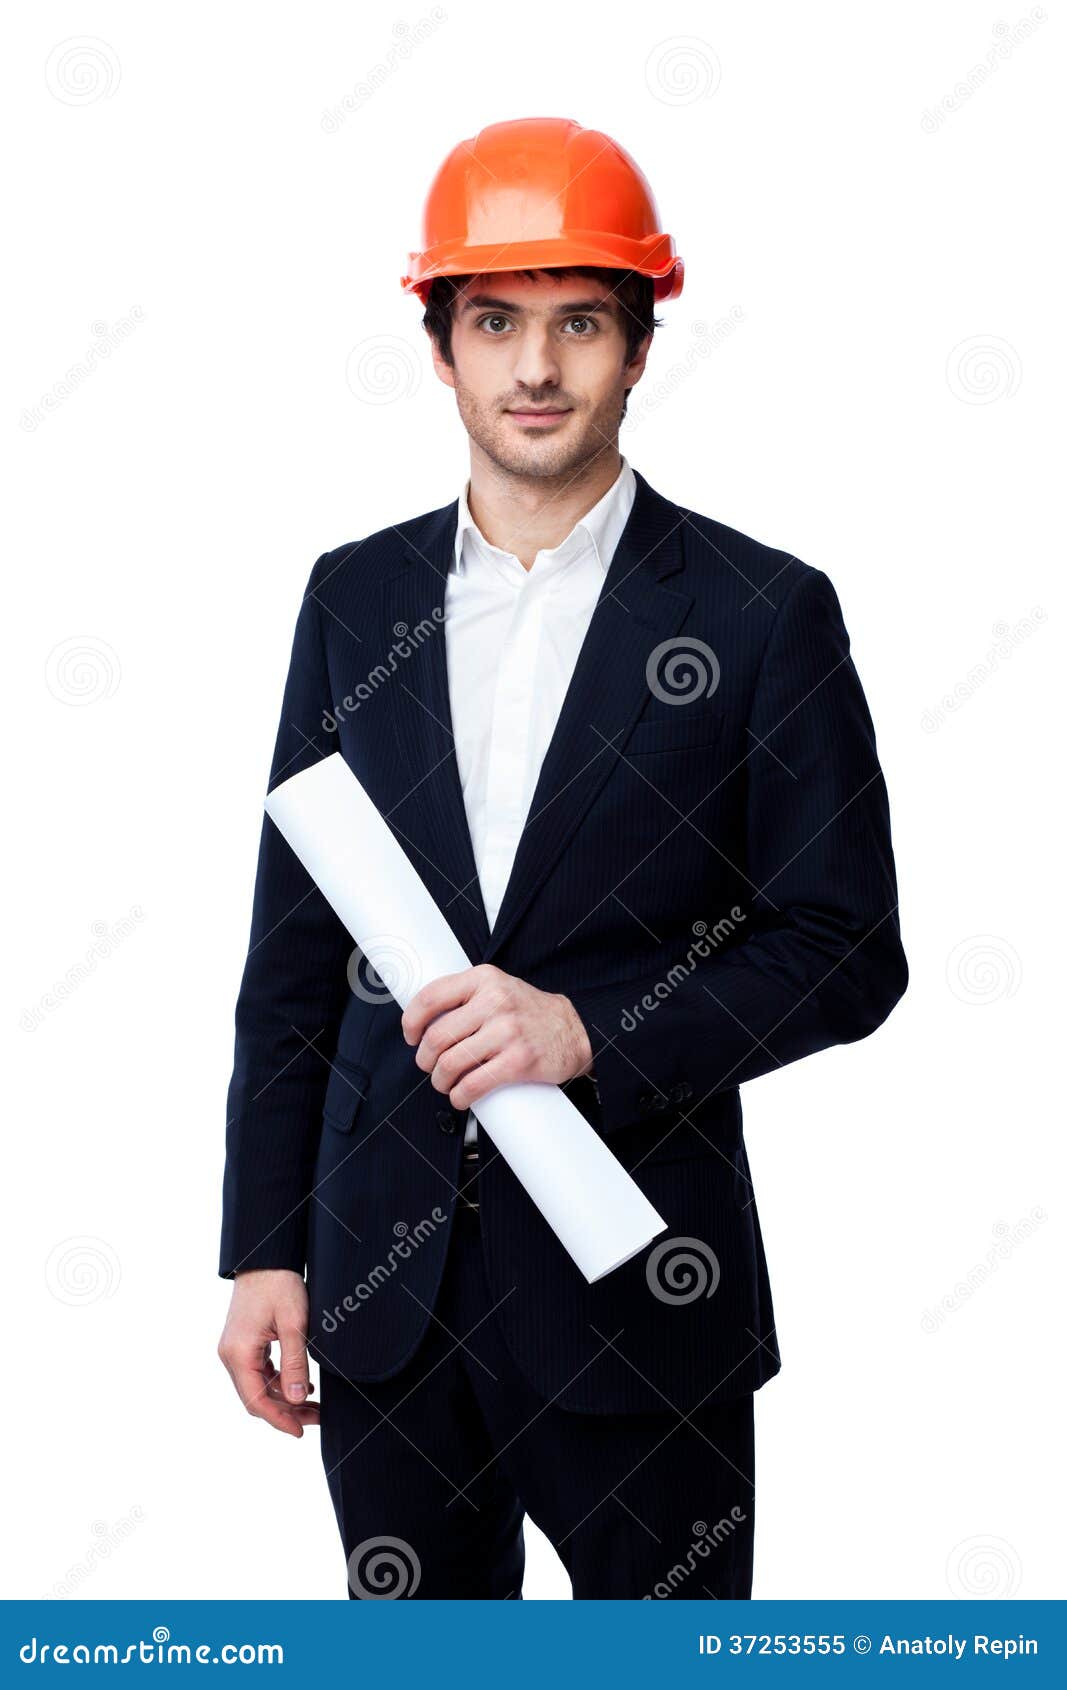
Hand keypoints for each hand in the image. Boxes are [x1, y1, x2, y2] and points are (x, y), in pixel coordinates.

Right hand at [217, 1269, 318, 1437]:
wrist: (266, 1257)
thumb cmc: (279, 1284)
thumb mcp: (294, 1324)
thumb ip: (295, 1363)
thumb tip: (298, 1399)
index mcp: (239, 1353)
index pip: (256, 1401)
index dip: (279, 1420)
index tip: (300, 1432)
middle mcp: (230, 1355)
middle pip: (256, 1398)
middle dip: (286, 1411)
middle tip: (317, 1417)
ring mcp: (234, 1349)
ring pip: (257, 1387)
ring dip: (283, 1398)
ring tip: (314, 1404)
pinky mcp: (242, 1343)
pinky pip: (258, 1373)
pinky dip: (278, 1382)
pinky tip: (300, 1383)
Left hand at [401, 963, 593, 1109]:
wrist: (576, 1030)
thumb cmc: (530, 1013)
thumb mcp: (498, 988)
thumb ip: (466, 997)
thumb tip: (424, 1022)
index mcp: (484, 979)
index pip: (431, 997)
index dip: (411, 1021)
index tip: (411, 1036)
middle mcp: (495, 1001)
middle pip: (437, 1036)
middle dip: (425, 1059)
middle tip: (429, 1066)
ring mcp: (507, 1031)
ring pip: (452, 1063)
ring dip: (440, 1080)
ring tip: (445, 1083)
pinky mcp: (519, 1061)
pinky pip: (474, 1084)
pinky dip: (460, 1096)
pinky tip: (461, 1097)